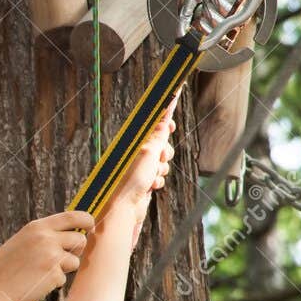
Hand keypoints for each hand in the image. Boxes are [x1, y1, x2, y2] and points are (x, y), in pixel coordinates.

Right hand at [0, 210, 96, 300]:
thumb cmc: (5, 268)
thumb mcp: (21, 242)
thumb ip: (43, 236)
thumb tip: (72, 233)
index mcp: (37, 227)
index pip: (73, 216)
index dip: (86, 220)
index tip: (90, 227)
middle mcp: (46, 238)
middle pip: (80, 239)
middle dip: (78, 249)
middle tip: (68, 257)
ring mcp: (51, 256)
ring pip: (75, 261)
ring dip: (65, 268)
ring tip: (42, 273)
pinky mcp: (54, 275)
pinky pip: (63, 278)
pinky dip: (53, 283)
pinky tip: (35, 283)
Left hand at [112, 86, 180, 213]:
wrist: (123, 207)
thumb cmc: (130, 179)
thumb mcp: (148, 152)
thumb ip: (159, 136)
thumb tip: (165, 122)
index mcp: (134, 141)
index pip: (153, 121)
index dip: (166, 112)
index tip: (176, 94)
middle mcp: (136, 152)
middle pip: (162, 143)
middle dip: (165, 151)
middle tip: (159, 157)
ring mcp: (141, 167)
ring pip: (163, 161)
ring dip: (161, 169)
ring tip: (151, 177)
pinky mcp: (144, 180)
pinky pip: (159, 175)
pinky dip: (158, 180)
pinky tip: (150, 187)